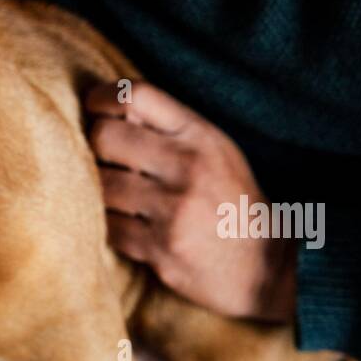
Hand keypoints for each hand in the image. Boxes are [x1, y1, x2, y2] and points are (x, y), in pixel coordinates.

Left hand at [84, 82, 295, 322]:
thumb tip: (105, 106)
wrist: (265, 265)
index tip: (94, 109)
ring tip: (120, 194)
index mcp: (200, 135)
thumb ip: (167, 125)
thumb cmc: (229, 198)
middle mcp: (187, 168)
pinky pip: (109, 227)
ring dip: (103, 189)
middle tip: (107, 159)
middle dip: (96, 146)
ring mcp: (173, 211)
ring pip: (101, 185)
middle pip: (106, 137)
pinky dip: (112, 224)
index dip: (103, 97)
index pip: (136, 95)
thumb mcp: (213, 148)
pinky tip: (129, 224)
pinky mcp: (161, 250)